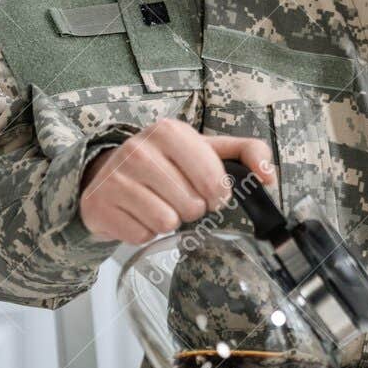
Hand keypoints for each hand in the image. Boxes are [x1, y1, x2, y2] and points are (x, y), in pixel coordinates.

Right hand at [79, 119, 273, 244]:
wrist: (107, 172)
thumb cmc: (167, 162)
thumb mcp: (208, 149)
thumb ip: (248, 152)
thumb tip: (269, 176)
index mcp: (169, 131)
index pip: (214, 179)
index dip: (219, 194)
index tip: (211, 192)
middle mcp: (138, 150)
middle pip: (191, 205)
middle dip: (192, 207)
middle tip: (180, 197)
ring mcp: (114, 177)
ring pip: (166, 222)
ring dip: (170, 221)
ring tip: (159, 204)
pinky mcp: (98, 205)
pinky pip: (142, 235)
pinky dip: (146, 231)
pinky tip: (138, 214)